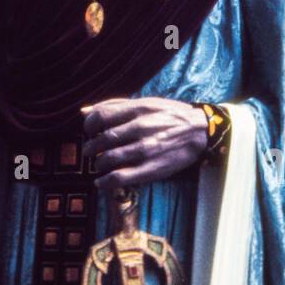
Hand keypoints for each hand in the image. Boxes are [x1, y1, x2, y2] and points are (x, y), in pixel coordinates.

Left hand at [81, 98, 208, 189]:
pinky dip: (106, 181)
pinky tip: (101, 182)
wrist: (200, 131)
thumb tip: (83, 111)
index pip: (101, 116)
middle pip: (102, 139)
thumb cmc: (170, 115)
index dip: (89, 125)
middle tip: (91, 150)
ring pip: (109, 159)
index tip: (89, 131)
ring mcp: (146, 149)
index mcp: (138, 109)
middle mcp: (141, 128)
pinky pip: (121, 177)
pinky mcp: (152, 168)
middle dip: (91, 147)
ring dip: (98, 163)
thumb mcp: (145, 103)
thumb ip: (114, 105)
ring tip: (99, 164)